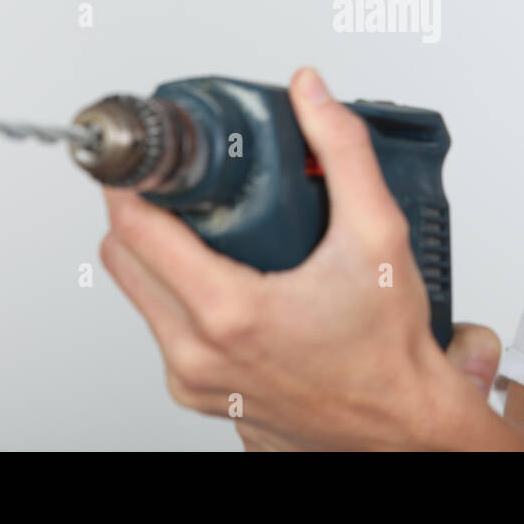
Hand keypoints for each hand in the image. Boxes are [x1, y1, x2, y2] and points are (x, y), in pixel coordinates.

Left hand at [97, 67, 494, 449]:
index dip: (130, 179)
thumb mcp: (377, 234)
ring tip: (201, 227)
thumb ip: (344, 152)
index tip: (144, 158)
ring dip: (156, 255)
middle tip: (175, 185)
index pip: (136, 228)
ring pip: (139, 296)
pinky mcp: (200, 396)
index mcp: (229, 314)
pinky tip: (222, 278)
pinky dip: (177, 297)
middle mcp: (198, 355)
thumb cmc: (388, 351)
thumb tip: (310, 96)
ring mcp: (194, 381)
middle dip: (141, 211)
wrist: (401, 427)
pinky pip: (164, 331)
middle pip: (123, 259)